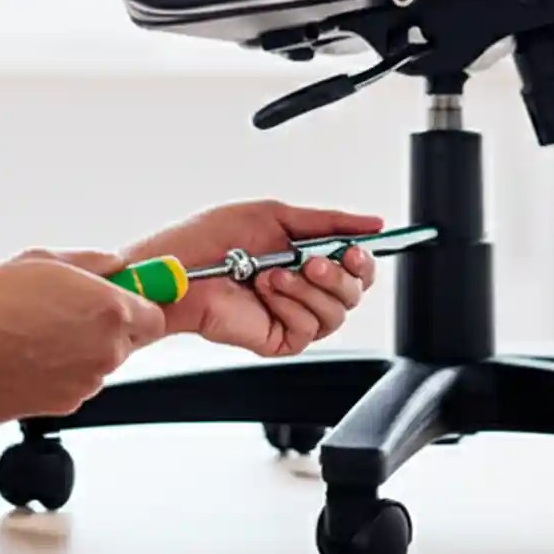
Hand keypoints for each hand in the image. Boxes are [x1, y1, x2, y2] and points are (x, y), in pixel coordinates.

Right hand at [0, 250, 165, 422]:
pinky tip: (25, 356)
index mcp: (110, 310)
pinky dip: (58, 372)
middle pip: (127, 340)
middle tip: (63, 312)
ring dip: (78, 350)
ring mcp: (87, 382)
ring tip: (33, 333)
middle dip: (104, 327)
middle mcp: (107, 350)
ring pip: (98, 363)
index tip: (120, 298)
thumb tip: (116, 265)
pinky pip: (74, 384)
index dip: (137, 305)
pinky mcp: (65, 406)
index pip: (155, 315)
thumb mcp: (41, 260)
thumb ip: (91, 262)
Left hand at [123, 200, 382, 356]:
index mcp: (307, 259)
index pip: (356, 268)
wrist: (180, 266)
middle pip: (354, 293)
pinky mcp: (279, 338)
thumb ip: (328, 222)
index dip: (363, 261)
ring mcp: (292, 315)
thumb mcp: (276, 215)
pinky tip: (266, 292)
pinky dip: (291, 305)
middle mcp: (304, 289)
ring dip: (308, 289)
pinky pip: (308, 328)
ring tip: (273, 274)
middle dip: (338, 275)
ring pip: (336, 313)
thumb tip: (373, 223)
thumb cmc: (213, 239)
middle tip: (310, 261)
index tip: (356, 250)